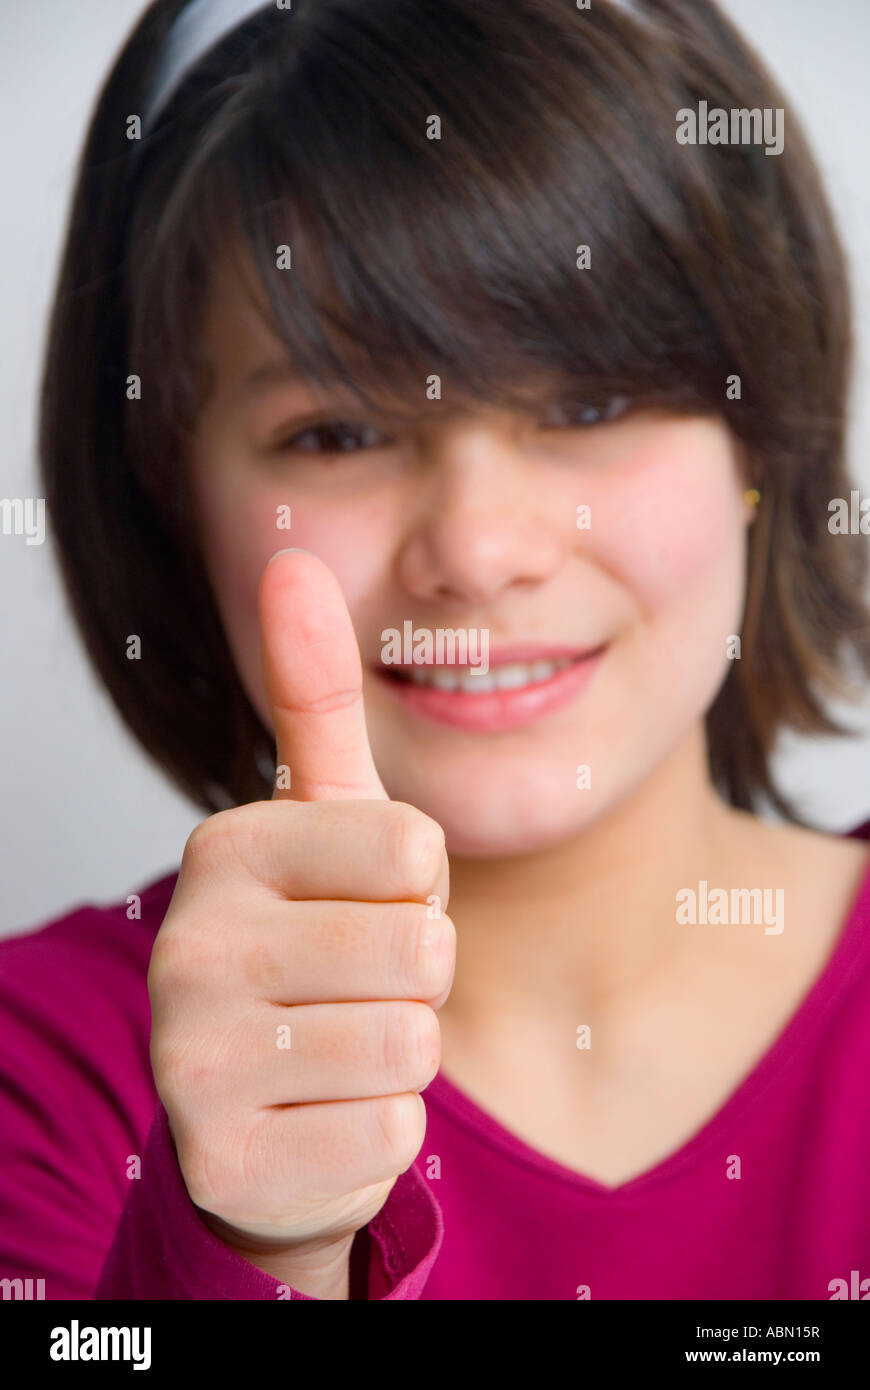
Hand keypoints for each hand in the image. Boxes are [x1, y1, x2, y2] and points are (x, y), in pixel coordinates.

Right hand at [148, 549, 453, 1297]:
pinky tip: (320, 1116)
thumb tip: (290, 558)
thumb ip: (311, 696)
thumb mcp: (320, 822)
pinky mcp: (227, 1162)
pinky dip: (379, 1131)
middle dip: (415, 974)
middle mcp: (188, 948)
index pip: (413, 847)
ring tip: (338, 1043)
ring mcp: (194, 1062)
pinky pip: (389, 1134)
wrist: (261, 1103)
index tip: (361, 901)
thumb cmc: (314, 944)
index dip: (417, 885)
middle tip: (355, 984)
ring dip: (401, 1051)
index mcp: (223, 849)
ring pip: (409, 1042)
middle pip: (418, 945)